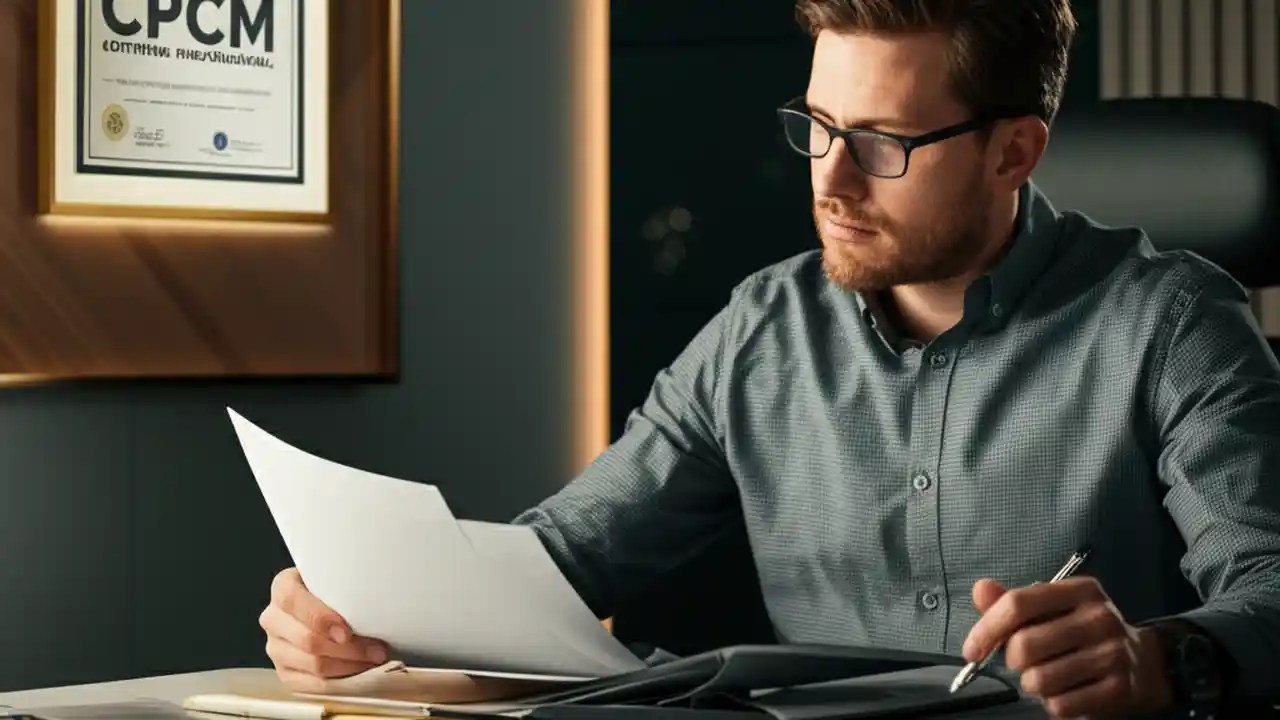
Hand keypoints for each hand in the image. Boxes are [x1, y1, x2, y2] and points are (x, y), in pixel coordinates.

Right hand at [259, 567, 390, 689]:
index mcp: (282, 587)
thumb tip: (375, 603)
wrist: (325, 607)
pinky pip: (312, 685)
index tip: (346, 632)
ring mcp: (276, 648)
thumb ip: (345, 585)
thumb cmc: (336, 590)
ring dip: (350, 665)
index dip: (320, 618)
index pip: (292, 600)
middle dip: (348, 648)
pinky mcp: (284, 672)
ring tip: (375, 659)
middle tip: (377, 649)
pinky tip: (360, 672)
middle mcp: (273, 618)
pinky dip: (340, 681)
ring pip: (313, 664)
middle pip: (307, 640)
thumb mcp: (337, 578)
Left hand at [962, 576, 1173, 718]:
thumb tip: (981, 589)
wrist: (1143, 664)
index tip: (971, 650)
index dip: (987, 629)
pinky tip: (1065, 692)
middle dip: (1013, 660)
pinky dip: (1052, 704)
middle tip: (1024, 663)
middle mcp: (1099, 617)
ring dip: (1032, 685)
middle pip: (1024, 645)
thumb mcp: (1053, 609)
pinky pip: (1060, 704)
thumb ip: (1013, 603)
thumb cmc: (1083, 633)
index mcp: (1080, 590)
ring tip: (1047, 677)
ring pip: (1039, 679)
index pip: (1019, 603)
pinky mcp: (1119, 688)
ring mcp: (1113, 653)